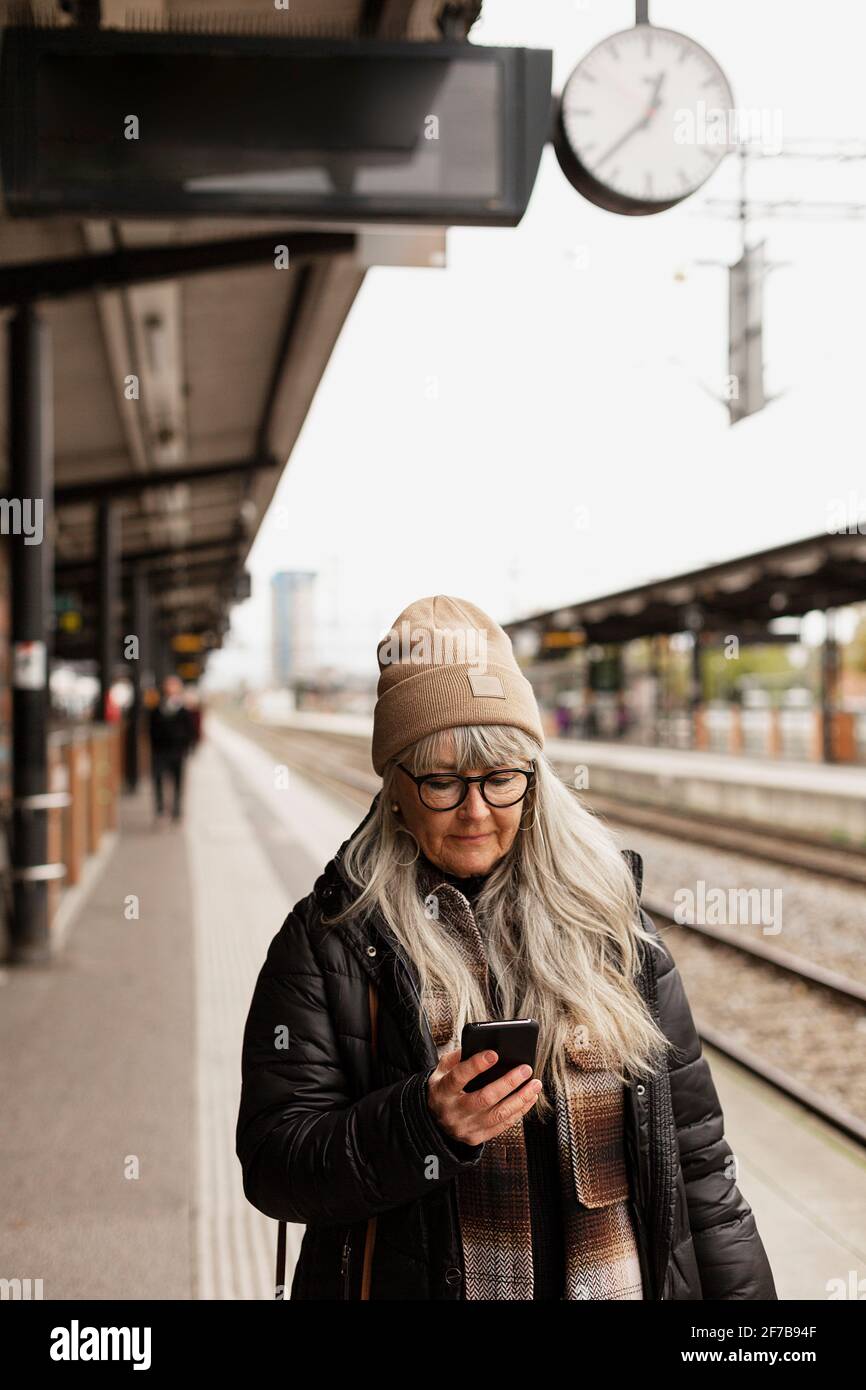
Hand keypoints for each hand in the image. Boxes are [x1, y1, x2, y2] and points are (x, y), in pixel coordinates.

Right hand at [426, 1048, 542, 1145]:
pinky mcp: (476, 1138)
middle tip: (526, 1069)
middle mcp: (453, 1112)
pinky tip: (529, 1098)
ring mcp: (465, 1128)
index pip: (458, 1077)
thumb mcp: (442, 1070)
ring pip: (498, 1114)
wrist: (433, 1121)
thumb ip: (458, 1057)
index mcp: (442, 1092)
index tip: (494, 1053)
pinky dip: (519, 1111)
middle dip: (508, 1083)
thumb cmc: (444, 1088)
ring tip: (535, 1084)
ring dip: (521, 1098)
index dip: (476, 1065)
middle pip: (485, 1098)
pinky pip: (502, 1125)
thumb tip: (483, 1046)